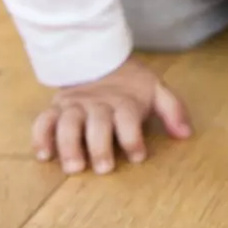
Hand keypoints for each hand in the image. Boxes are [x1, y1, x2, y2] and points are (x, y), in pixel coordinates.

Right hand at [30, 57, 191, 174]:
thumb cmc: (131, 84)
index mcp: (123, 102)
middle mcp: (97, 105)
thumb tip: (185, 134)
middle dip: (100, 146)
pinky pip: (43, 121)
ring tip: (74, 167)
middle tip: (104, 168)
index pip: (128, 119)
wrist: (99, 59)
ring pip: (67, 124)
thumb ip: (172, 109)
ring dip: (69, 145)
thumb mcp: (156, 90)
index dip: (133, 137)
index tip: (138, 155)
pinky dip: (41, 136)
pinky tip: (44, 155)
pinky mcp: (56, 109)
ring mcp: (74, 107)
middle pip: (97, 124)